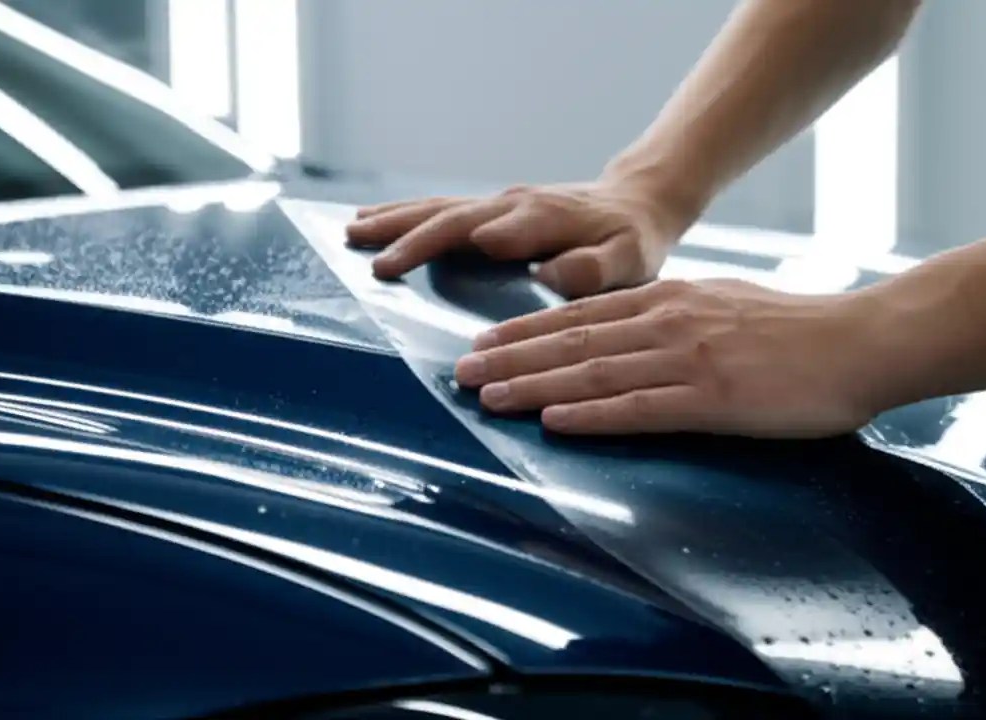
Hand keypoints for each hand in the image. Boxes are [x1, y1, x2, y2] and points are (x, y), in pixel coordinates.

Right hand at [345, 178, 695, 297]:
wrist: (634, 203)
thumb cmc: (631, 242)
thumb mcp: (629, 261)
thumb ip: (593, 269)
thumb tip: (549, 274)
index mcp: (545, 220)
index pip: (499, 230)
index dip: (462, 242)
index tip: (416, 262)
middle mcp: (513, 206)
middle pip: (453, 216)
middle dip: (410, 236)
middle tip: (369, 259)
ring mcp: (497, 204)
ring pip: (437, 209)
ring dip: (394, 220)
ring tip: (350, 233)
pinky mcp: (488, 209)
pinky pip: (439, 210)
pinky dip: (403, 215)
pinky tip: (370, 221)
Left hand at [453, 278, 893, 437]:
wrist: (862, 341)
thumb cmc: (800, 330)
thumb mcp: (726, 305)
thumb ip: (677, 317)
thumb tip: (634, 333)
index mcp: (672, 299)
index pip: (581, 316)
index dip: (526, 332)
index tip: (484, 344)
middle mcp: (669, 322)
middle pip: (572, 342)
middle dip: (511, 358)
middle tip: (460, 373)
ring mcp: (689, 360)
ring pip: (593, 373)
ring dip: (533, 387)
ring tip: (486, 398)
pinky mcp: (713, 399)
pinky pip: (639, 409)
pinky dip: (590, 416)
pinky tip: (553, 423)